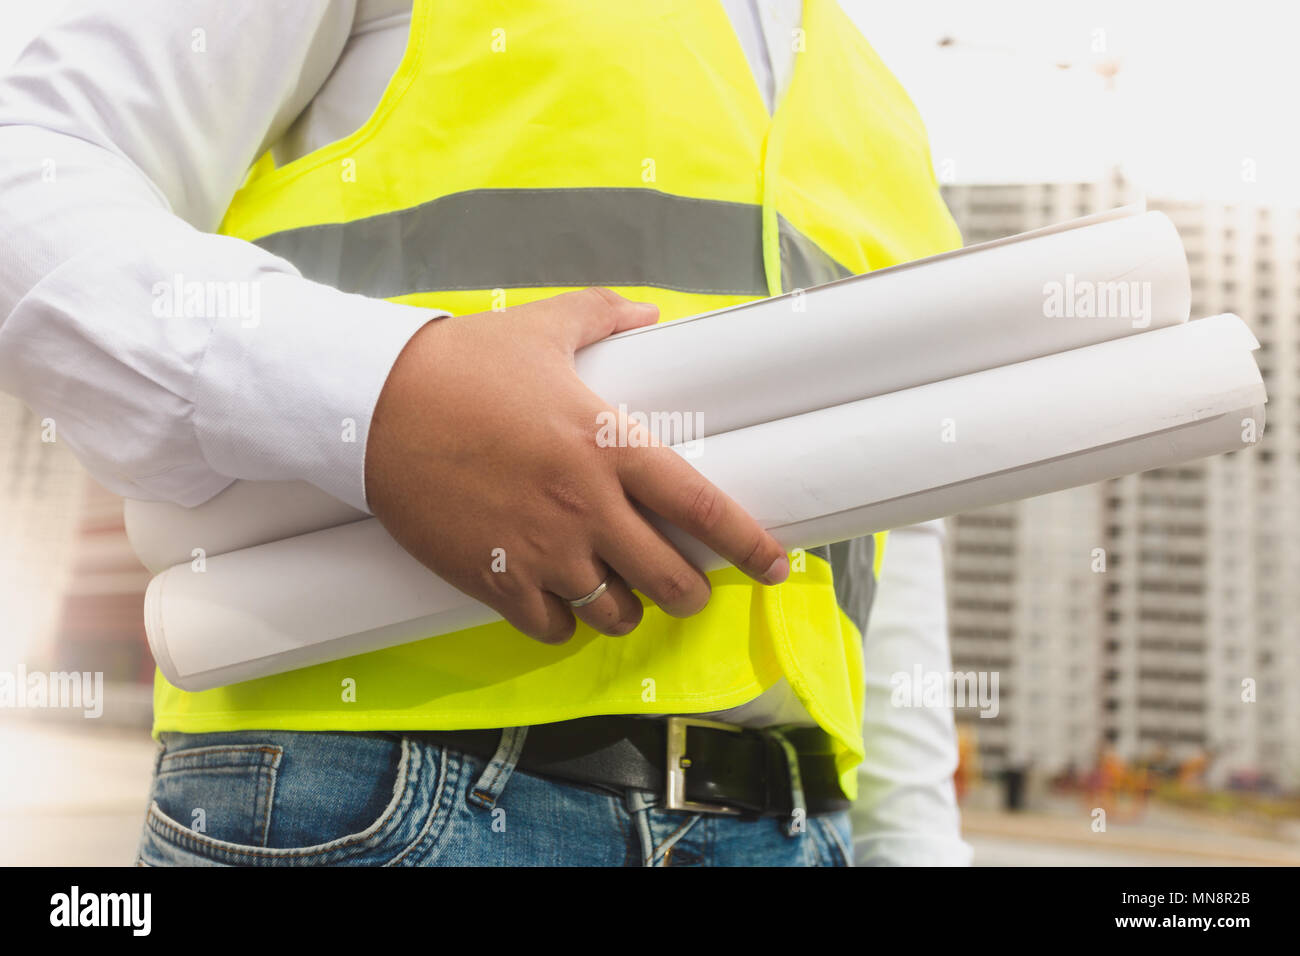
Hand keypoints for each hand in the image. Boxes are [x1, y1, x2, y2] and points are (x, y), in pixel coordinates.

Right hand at [365, 287, 788, 642]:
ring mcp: (542, 550)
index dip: (749, 544)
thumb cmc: (462, 363)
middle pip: (671, 578)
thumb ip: (604, 315)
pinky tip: (560, 606)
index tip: (776, 565)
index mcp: (608, 447)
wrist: (374, 405)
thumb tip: (651, 309)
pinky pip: (551, 628)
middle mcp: (586, 507)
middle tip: (688, 587)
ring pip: (614, 614)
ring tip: (620, 596)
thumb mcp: (541, 326)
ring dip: (627, 610)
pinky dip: (564, 625)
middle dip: (691, 591)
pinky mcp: (494, 579)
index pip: (701, 507)